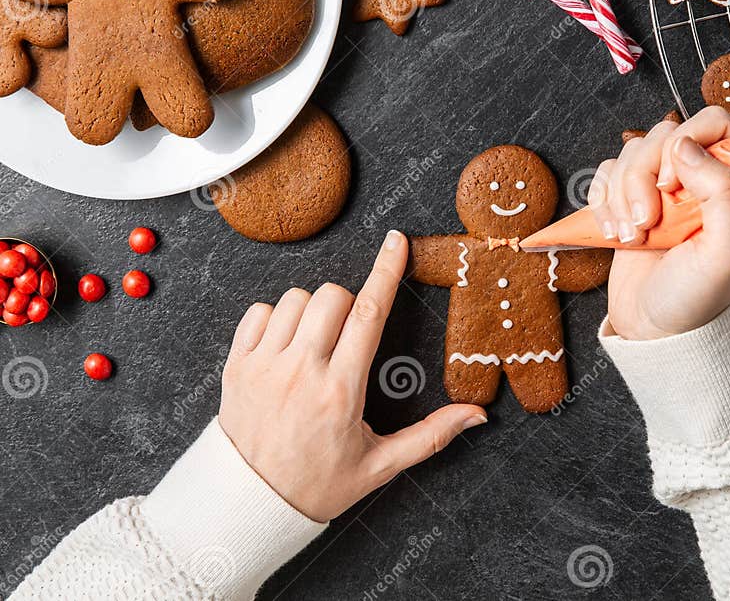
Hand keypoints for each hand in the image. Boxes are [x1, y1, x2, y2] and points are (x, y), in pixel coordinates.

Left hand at [218, 231, 487, 522]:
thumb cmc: (316, 485)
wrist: (249, 505)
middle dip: (350, 304)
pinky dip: (276, 318)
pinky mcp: (235, 366)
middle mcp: (300, 371)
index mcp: (340, 391)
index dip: (386, 271)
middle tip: (349, 338)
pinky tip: (285, 346)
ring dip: (313, 310)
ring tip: (316, 345)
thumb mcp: (380, 464)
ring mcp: (264, 366)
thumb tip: (476, 415)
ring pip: (295, 298)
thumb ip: (431, 435)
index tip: (396, 242)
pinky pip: (258, 312)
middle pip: (333, 296)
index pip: (369, 314)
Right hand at [588, 107, 729, 339]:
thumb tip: (685, 145)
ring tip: (631, 235)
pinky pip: (606, 172)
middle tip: (647, 221)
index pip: (715, 122)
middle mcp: (703, 177)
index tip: (673, 186)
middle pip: (665, 133)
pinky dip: (603, 200)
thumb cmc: (699, 297)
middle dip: (644, 176)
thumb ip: (722, 191)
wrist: (656, 330)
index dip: (687, 143)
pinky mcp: (630, 198)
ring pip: (632, 152)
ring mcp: (664, 187)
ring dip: (622, 194)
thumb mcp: (728, 251)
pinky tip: (614, 233)